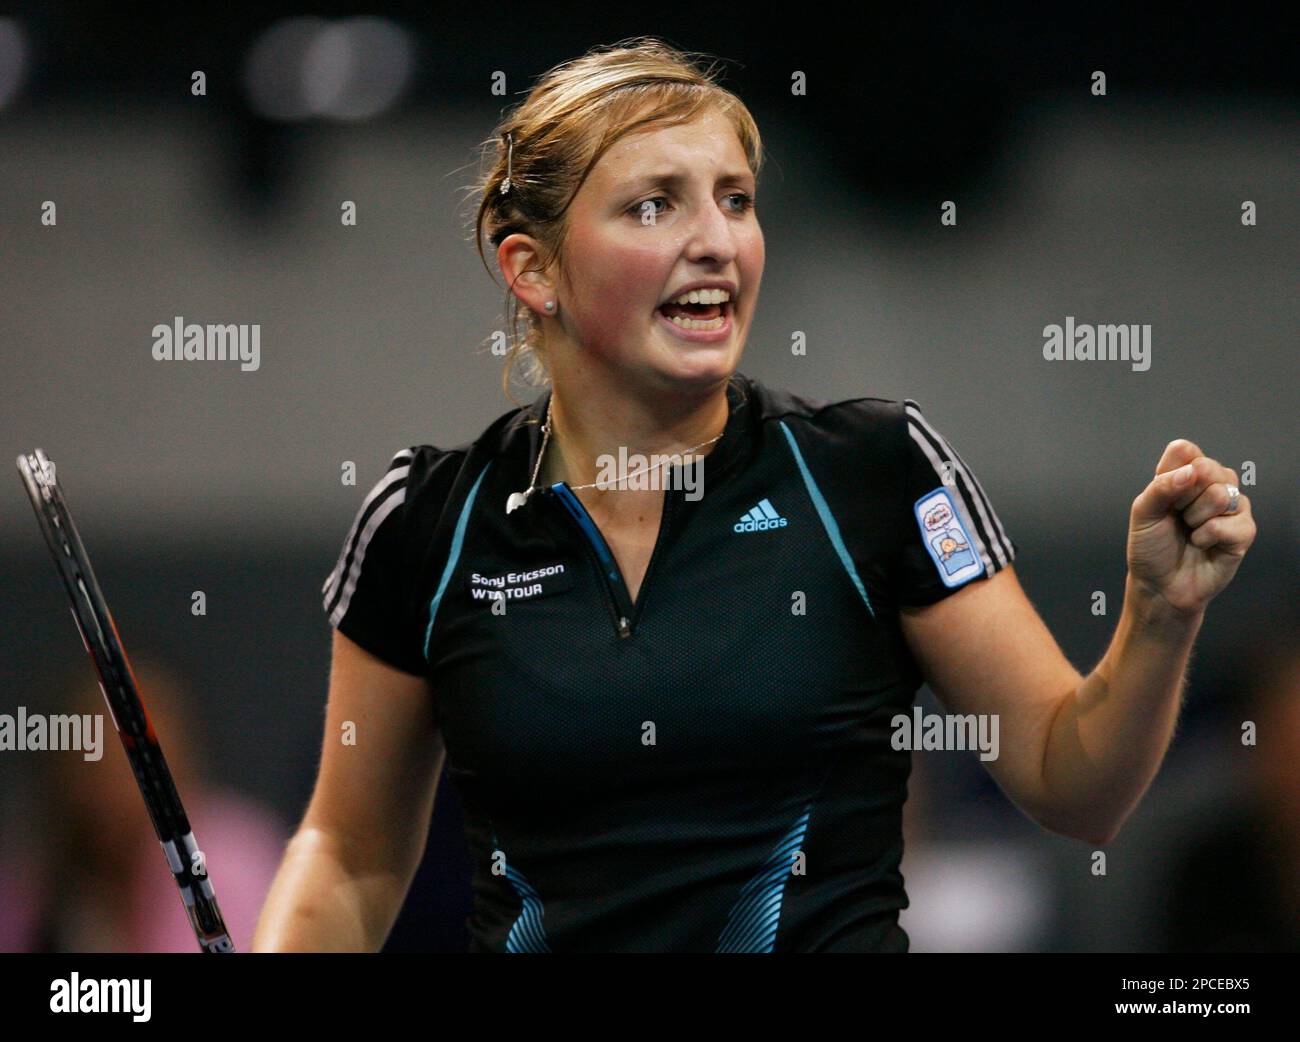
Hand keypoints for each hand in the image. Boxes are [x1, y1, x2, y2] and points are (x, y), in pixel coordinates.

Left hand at [1127, 439, 1256, 617]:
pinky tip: (1202, 544)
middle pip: (1206, 467)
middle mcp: (1212, 484)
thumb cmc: (1151, 547)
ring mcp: (1232, 506)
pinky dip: (1207, 537)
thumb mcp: (1143, 513)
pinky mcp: (1245, 529)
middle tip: (1177, 518)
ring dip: (1195, 519)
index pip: (1185, 450)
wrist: (1160, 584)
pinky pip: (1229, 523)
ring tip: (1190, 531)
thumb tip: (1192, 471)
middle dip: (1182, 499)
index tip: (1163, 498)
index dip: (1170, 474)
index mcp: (1185, 474)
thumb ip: (1160, 486)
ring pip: (1220, 493)